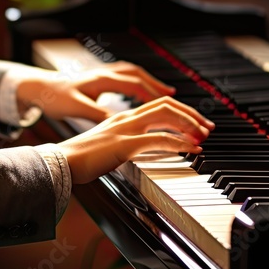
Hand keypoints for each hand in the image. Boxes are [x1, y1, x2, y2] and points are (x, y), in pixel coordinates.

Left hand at [16, 61, 175, 123]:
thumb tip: (119, 122)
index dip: (154, 93)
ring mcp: (102, 75)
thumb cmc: (53, 97)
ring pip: (132, 74)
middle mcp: (104, 74)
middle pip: (138, 75)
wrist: (37, 87)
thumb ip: (98, 114)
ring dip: (149, 83)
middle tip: (175, 96)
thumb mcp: (76, 108)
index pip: (135, 84)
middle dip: (157, 85)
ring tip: (164, 93)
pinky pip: (125, 78)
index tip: (170, 101)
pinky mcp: (98, 80)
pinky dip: (137, 84)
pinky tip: (140, 94)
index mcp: (102, 80)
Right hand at [56, 96, 214, 183]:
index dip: (180, 112)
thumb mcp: (109, 147)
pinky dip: (179, 142)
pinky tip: (191, 149)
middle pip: (166, 105)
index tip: (195, 124)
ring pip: (165, 116)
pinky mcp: (124, 144)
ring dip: (189, 125)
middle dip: (191, 114)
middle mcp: (126, 117)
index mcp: (122, 117)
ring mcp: (125, 129)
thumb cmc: (81, 159)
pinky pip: (158, 139)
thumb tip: (143, 150)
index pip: (158, 105)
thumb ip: (126, 144)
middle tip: (208, 127)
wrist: (60, 163)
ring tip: (203, 136)